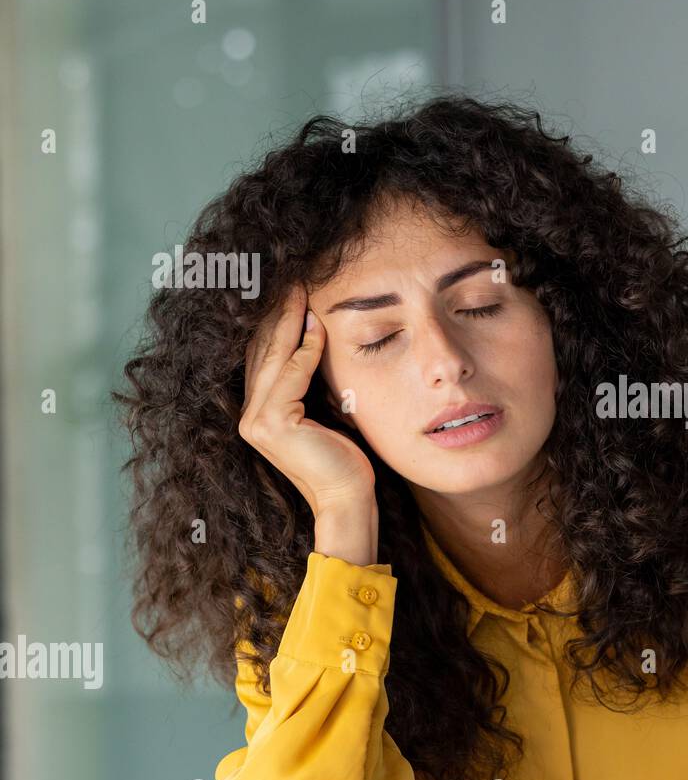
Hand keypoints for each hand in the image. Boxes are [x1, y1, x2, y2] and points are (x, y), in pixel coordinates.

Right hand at [239, 285, 374, 515]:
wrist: (347, 498)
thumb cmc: (343, 459)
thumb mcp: (324, 412)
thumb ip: (311, 382)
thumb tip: (317, 335)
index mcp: (259, 413)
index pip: (265, 358)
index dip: (275, 324)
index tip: (290, 294)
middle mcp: (248, 416)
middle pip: (263, 352)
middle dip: (277, 314)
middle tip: (291, 280)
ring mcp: (256, 421)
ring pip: (273, 358)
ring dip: (288, 321)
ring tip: (299, 291)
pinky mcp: (271, 424)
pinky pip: (291, 375)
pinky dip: (305, 349)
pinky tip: (316, 326)